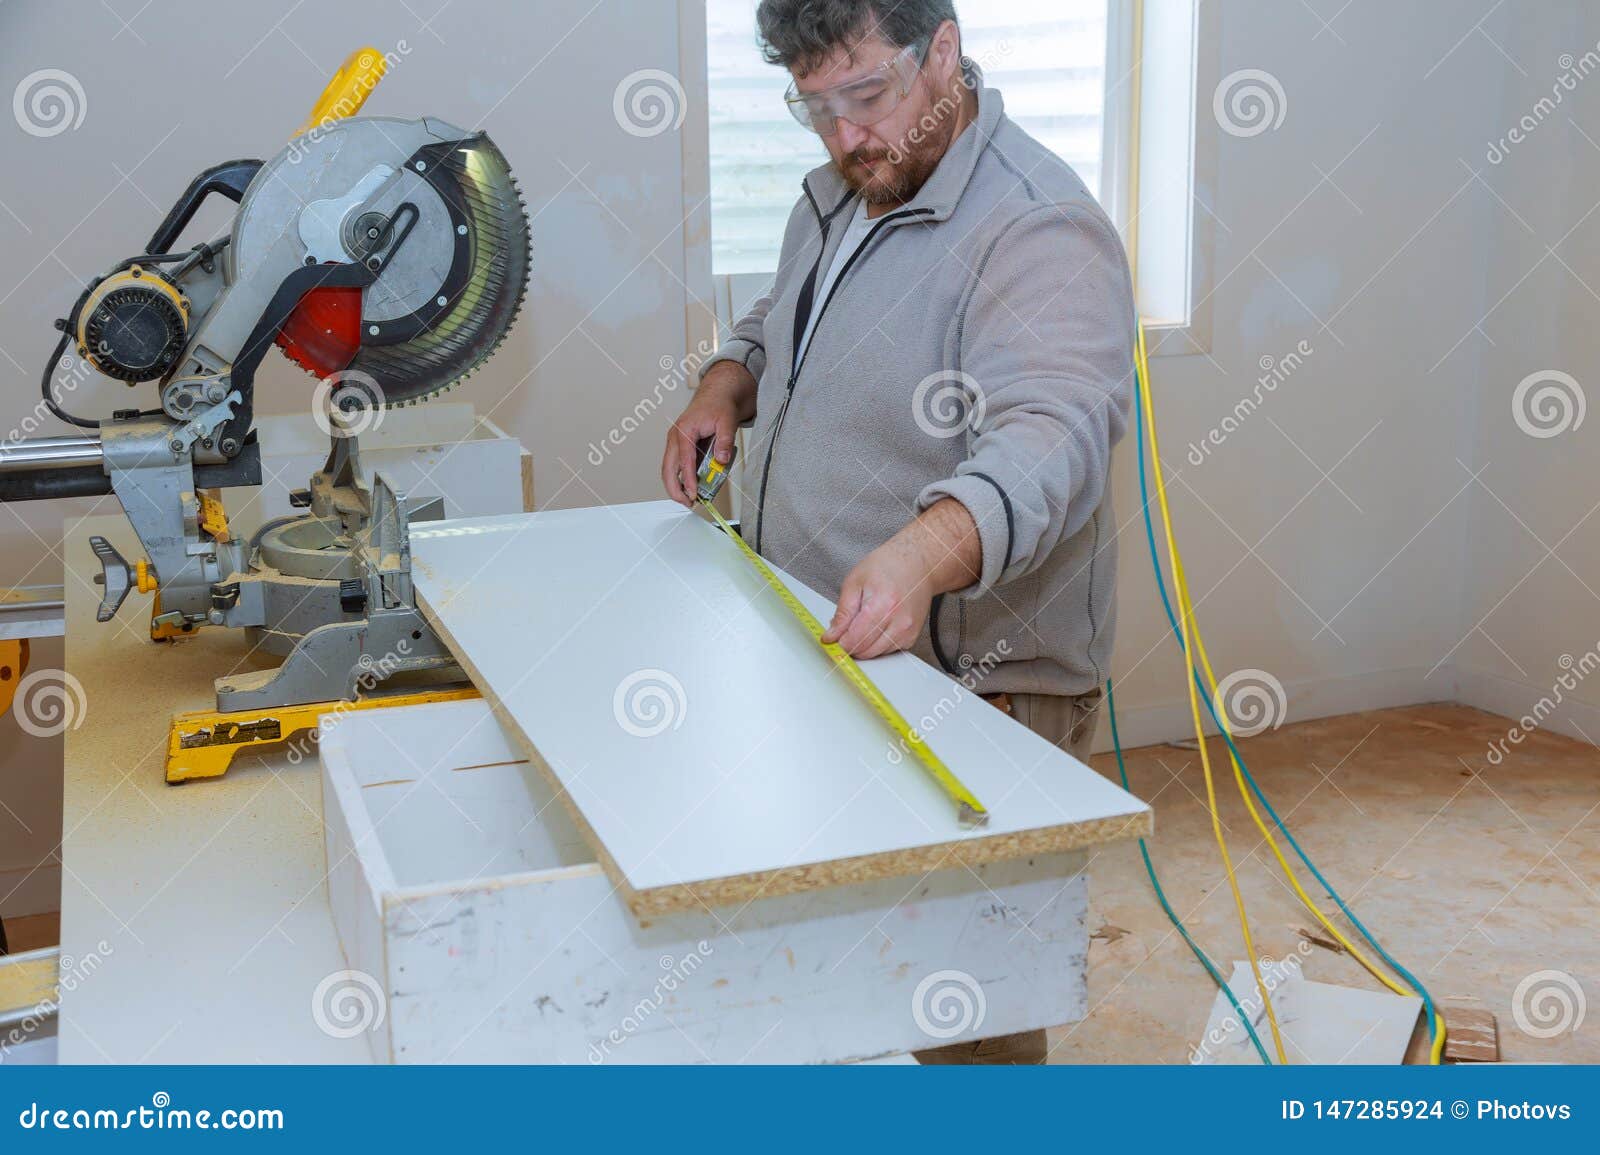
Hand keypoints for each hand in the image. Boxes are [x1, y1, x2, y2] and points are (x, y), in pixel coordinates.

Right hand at [661, 360, 756, 506]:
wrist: (718, 393)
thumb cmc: (719, 404)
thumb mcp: (727, 421)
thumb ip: (724, 441)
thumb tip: (721, 460)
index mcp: (684, 431)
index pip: (684, 460)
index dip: (688, 479)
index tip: (693, 494)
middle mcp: (676, 437)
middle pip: (668, 468)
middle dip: (675, 489)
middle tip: (688, 503)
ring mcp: (676, 442)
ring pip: (669, 469)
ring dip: (677, 485)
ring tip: (690, 499)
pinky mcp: (681, 446)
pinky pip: (677, 466)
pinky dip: (682, 478)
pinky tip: (692, 487)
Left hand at [821, 499, 980, 658]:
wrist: (916, 564)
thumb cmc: (887, 567)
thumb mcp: (855, 582)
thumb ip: (843, 612)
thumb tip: (832, 635)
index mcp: (882, 604)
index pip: (855, 639)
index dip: (839, 643)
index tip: (831, 640)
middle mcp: (898, 620)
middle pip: (865, 650)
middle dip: (850, 645)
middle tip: (843, 631)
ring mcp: (907, 630)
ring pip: (876, 654)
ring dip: (863, 646)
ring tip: (861, 624)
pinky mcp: (912, 636)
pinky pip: (888, 651)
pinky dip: (877, 644)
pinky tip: (876, 626)